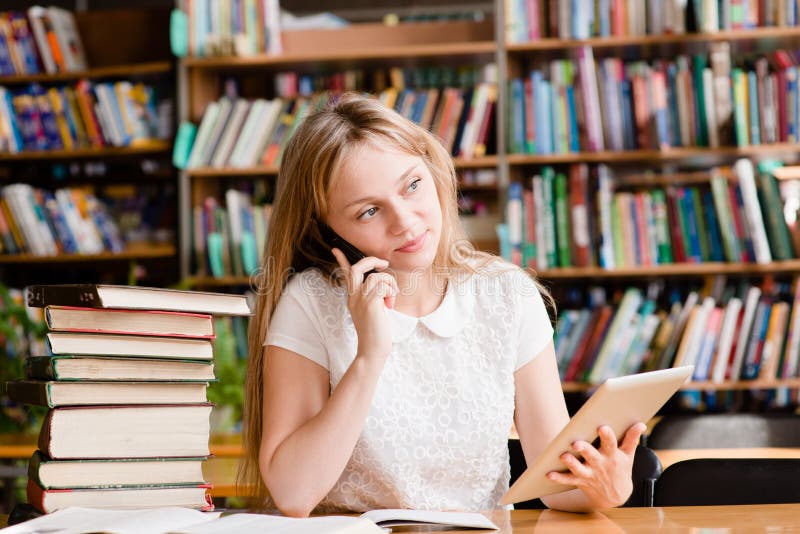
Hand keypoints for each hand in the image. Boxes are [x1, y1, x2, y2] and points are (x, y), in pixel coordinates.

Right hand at [331, 248, 397, 362]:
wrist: (373, 350)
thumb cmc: (375, 333)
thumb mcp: (372, 312)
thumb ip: (373, 298)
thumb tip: (384, 286)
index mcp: (353, 298)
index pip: (346, 275)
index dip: (342, 260)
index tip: (336, 249)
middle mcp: (354, 297)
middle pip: (358, 268)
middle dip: (372, 261)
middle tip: (384, 264)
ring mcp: (360, 300)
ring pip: (376, 276)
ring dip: (389, 284)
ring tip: (391, 299)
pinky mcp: (370, 303)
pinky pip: (382, 285)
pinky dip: (391, 291)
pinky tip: (390, 304)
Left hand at [546, 422, 647, 508]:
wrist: (617, 496)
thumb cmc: (620, 469)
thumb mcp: (629, 455)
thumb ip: (632, 439)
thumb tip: (641, 424)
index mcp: (612, 456)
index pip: (611, 444)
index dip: (607, 436)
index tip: (602, 427)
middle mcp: (600, 465)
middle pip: (592, 456)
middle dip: (585, 450)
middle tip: (576, 443)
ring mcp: (590, 474)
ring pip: (579, 469)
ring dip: (571, 463)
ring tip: (563, 456)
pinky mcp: (581, 481)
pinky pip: (568, 480)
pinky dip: (559, 478)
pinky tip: (549, 474)